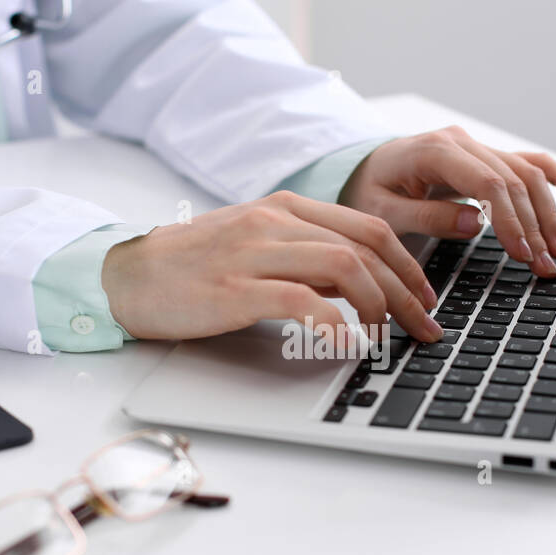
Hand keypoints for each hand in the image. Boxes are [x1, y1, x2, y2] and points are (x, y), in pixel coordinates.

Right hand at [101, 190, 442, 342]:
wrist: (128, 275)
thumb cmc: (194, 268)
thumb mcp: (259, 248)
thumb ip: (307, 260)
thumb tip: (362, 287)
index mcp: (287, 208)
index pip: (370, 228)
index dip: (410, 266)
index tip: (427, 300)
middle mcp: (276, 221)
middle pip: (368, 248)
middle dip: (408, 293)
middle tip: (425, 329)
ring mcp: (255, 251)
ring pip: (344, 267)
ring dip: (378, 307)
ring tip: (386, 339)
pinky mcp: (235, 288)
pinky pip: (301, 302)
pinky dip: (334, 326)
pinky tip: (347, 346)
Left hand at [339, 126, 555, 276]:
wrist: (361, 170)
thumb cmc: (368, 192)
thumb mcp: (382, 212)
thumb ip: (426, 217)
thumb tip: (476, 223)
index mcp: (434, 150)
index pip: (487, 183)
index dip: (510, 219)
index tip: (522, 253)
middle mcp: (461, 141)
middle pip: (514, 180)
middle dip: (535, 225)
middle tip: (546, 265)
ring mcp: (477, 146)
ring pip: (527, 173)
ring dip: (549, 213)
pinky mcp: (486, 157)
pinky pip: (528, 163)